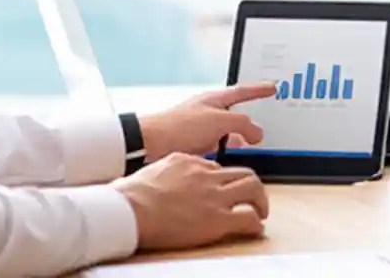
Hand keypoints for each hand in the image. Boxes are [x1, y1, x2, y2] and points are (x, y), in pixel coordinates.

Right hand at [112, 153, 268, 250]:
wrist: (129, 209)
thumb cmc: (131, 195)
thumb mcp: (154, 170)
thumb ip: (169, 170)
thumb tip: (166, 177)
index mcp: (190, 162)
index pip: (218, 167)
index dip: (225, 180)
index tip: (224, 189)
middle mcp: (207, 175)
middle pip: (244, 172)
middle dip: (252, 185)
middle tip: (253, 197)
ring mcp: (214, 196)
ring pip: (253, 188)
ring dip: (261, 200)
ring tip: (260, 211)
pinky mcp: (216, 219)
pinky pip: (247, 217)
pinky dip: (256, 223)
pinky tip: (256, 227)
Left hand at [139, 83, 277, 159]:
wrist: (151, 144)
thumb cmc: (179, 125)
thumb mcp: (219, 120)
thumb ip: (242, 123)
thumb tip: (257, 132)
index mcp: (214, 99)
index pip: (243, 91)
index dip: (259, 89)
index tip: (273, 87)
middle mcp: (208, 111)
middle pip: (236, 114)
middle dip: (250, 120)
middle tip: (263, 124)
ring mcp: (201, 128)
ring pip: (227, 132)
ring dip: (239, 138)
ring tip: (251, 146)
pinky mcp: (195, 144)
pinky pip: (218, 145)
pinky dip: (227, 150)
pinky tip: (230, 157)